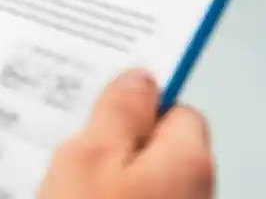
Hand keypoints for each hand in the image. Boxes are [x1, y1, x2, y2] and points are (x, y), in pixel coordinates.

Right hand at [38, 69, 214, 198]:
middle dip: (120, 139)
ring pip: (144, 175)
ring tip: (68, 183)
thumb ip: (118, 112)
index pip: (176, 105)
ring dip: (111, 173)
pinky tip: (77, 197)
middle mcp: (197, 189)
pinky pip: (135, 195)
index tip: (101, 99)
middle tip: (74, 149)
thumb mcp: (88, 160)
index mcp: (188, 159)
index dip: (136, 101)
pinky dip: (110, 193)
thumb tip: (138, 79)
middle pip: (161, 142)